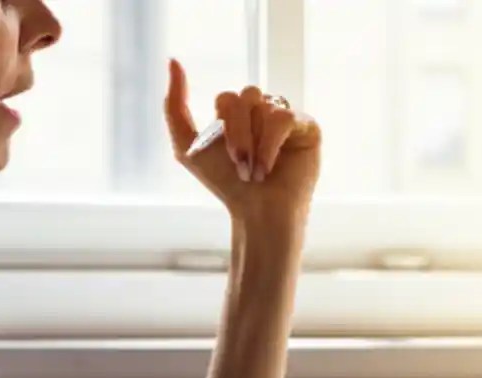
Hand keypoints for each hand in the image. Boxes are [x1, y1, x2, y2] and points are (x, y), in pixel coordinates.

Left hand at [163, 58, 321, 223]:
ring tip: (257, 171)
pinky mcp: (308, 127)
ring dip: (255, 143)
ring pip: (264, 106)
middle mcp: (263, 110)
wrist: (258, 212)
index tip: (229, 161)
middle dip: (238, 134)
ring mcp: (286, 117)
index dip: (224, 128)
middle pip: (245, 96)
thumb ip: (174, 106)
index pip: (226, 98)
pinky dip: (270, 144)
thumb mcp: (187, 146)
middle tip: (241, 166)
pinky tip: (270, 167)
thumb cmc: (226, 184)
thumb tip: (173, 60)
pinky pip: (284, 117)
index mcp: (238, 113)